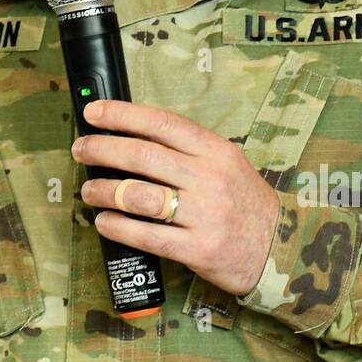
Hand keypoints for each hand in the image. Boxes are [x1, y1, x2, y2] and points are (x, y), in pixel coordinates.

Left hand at [72, 99, 280, 297]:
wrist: (280, 248)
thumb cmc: (245, 202)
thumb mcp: (227, 164)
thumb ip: (187, 150)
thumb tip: (134, 136)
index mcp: (216, 150)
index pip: (162, 123)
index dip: (123, 114)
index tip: (94, 112)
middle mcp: (210, 178)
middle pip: (143, 155)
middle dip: (103, 149)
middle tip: (81, 149)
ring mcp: (204, 214)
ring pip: (139, 195)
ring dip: (104, 190)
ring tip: (88, 190)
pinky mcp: (198, 249)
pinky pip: (147, 235)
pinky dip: (118, 227)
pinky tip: (103, 221)